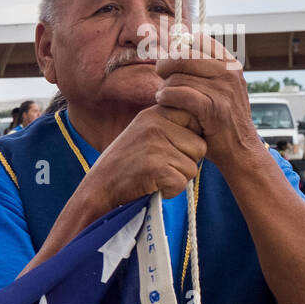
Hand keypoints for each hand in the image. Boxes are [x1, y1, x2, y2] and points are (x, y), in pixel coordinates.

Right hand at [84, 106, 206, 205]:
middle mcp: (154, 124)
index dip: (188, 140)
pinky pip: (181, 183)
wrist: (99, 188)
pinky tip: (150, 186)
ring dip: (177, 177)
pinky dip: (169, 191)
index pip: (195, 120)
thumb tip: (205, 119)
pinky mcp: (155, 167)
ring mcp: (154, 144)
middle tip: (158, 166)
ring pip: (192, 167)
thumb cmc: (126, 165)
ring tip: (153, 175)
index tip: (171, 149)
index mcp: (154, 113)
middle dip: (185, 162)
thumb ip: (170, 125)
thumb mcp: (145, 133)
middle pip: (200, 147)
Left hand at [154, 33, 258, 166]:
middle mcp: (229, 73)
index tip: (171, 60)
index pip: (199, 40)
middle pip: (185, 55)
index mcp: (230, 64)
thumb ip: (203, 68)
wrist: (240, 148)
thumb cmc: (222, 117)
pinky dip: (166, 97)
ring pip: (178, 76)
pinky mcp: (213, 108)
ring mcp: (223, 90)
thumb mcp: (220, 87)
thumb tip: (174, 48)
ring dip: (164, 86)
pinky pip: (179, 94)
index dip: (180, 47)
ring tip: (163, 95)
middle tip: (160, 74)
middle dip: (166, 64)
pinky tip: (163, 101)